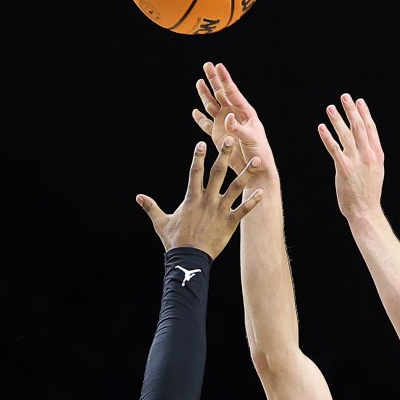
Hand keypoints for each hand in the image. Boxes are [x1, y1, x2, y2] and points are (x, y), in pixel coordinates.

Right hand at [137, 139, 263, 260]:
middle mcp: (207, 200)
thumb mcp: (161, 222)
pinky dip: (253, 201)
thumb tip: (138, 197)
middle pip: (217, 172)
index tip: (202, 143)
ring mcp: (219, 210)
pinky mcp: (229, 222)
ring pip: (235, 187)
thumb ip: (151, 207)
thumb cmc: (174, 241)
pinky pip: (243, 209)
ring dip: (246, 173)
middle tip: (231, 140)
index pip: (194, 172)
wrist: (188, 259)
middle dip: (224, 155)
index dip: (198, 156)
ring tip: (257, 160)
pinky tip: (262, 192)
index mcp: (192, 198)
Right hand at [192, 61, 272, 174]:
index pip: (232, 91)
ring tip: (199, 82)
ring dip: (205, 95)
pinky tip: (195, 112)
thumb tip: (226, 116)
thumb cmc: (258, 151)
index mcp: (244, 111)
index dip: (224, 79)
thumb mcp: (250, 138)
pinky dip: (200, 119)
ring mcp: (224, 124)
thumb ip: (238, 127)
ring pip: (211, 106)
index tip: (218, 66)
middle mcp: (233, 114)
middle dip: (213, 80)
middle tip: (207, 65)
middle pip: (220, 93)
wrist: (254, 167)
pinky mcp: (217, 135)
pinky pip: (206, 124)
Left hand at [318, 93, 384, 220]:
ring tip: (330, 108)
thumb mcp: (376, 171)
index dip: (365, 114)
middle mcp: (368, 155)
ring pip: (346, 135)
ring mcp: (356, 161)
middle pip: (359, 127)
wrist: (365, 211)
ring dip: (337, 120)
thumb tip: (367, 145)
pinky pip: (334, 149)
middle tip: (345, 96)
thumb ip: (371, 156)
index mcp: (377, 155)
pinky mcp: (344, 169)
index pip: (371, 129)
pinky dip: (327, 137)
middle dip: (351, 110)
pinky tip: (321, 127)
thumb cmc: (368, 193)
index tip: (359, 101)